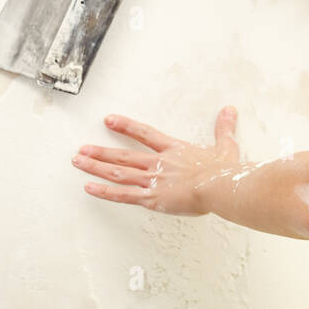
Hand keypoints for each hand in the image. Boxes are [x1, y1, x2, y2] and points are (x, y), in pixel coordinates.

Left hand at [74, 107, 242, 215]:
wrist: (219, 186)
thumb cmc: (223, 170)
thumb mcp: (226, 146)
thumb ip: (224, 128)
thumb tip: (229, 110)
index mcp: (174, 150)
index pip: (145, 134)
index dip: (126, 126)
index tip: (108, 119)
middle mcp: (158, 163)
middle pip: (124, 155)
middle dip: (101, 151)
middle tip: (81, 149)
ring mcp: (153, 180)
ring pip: (118, 172)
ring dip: (97, 167)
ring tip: (79, 161)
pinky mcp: (152, 198)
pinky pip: (123, 195)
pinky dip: (105, 191)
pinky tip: (89, 188)